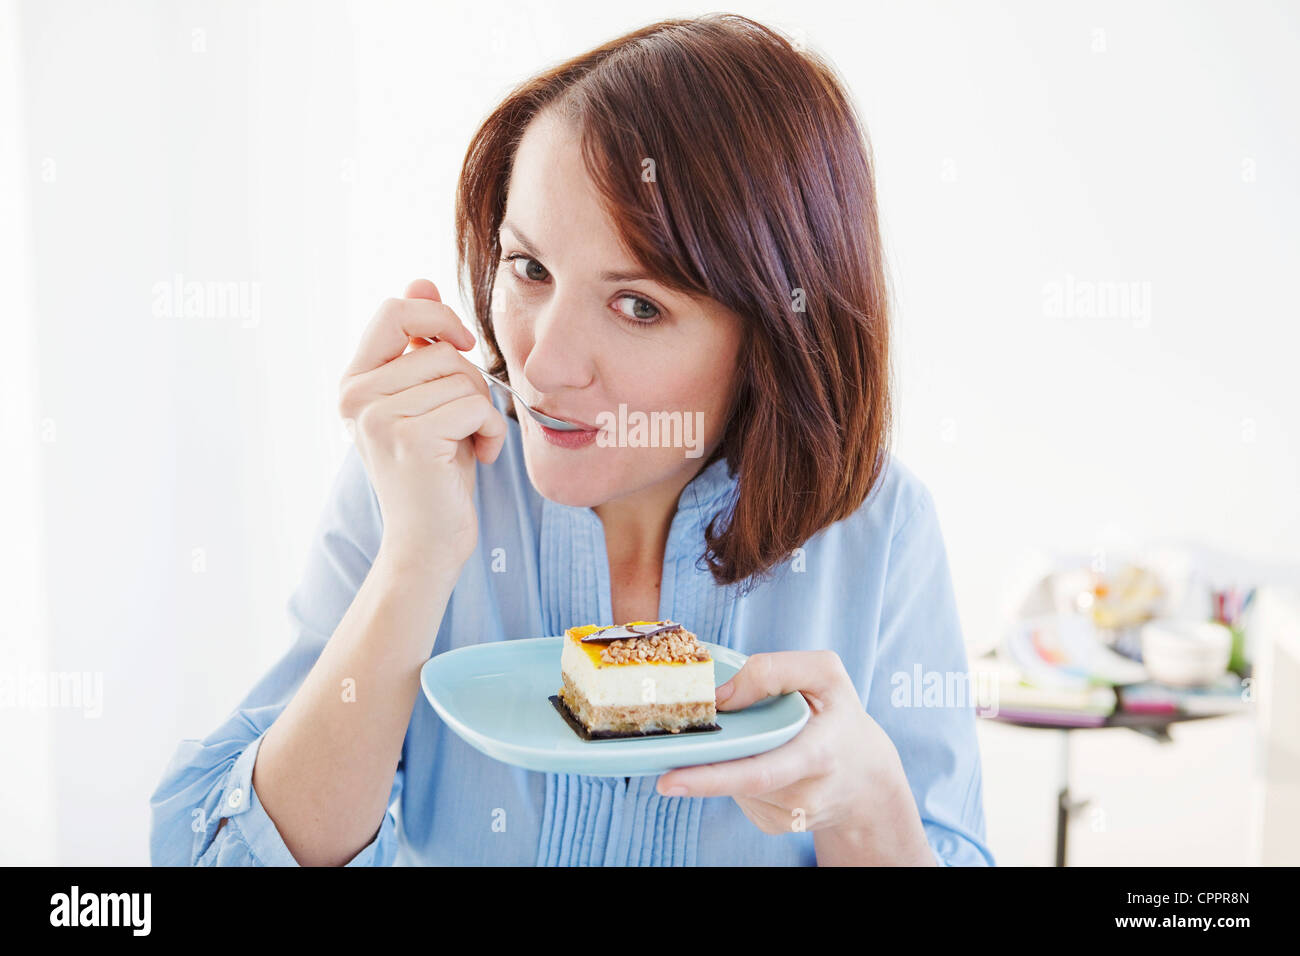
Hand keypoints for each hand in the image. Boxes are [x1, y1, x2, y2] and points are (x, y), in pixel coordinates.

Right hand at [338, 279, 506, 571]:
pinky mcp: (408, 438)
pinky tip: (477, 458)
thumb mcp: (425, 400)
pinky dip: (490, 432)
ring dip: (482, 412)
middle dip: (469, 382)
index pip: (394, 310)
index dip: (438, 318)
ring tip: (467, 443)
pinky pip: (474, 406)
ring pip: (462, 377)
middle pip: (440, 348)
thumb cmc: (435, 471)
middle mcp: (355, 396)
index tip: (461, 345)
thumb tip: (421, 281)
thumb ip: (418, 346)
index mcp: (354, 381)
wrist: (428, 542)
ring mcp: (377, 417)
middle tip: (464, 421)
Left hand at [655, 650, 935, 864]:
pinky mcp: (776, 825)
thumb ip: (773, 671)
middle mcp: (804, 795)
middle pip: (739, 786)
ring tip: (749, 738)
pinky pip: (739, 796)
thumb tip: (720, 696)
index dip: (714, 778)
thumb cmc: (840, 715)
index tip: (672, 779)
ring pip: (735, 786)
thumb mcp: (825, 674)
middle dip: (698, 782)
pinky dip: (734, 774)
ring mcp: (789, 816)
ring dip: (724, 762)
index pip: (760, 773)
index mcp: (818, 755)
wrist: (866, 775)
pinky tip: (756, 758)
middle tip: (663, 780)